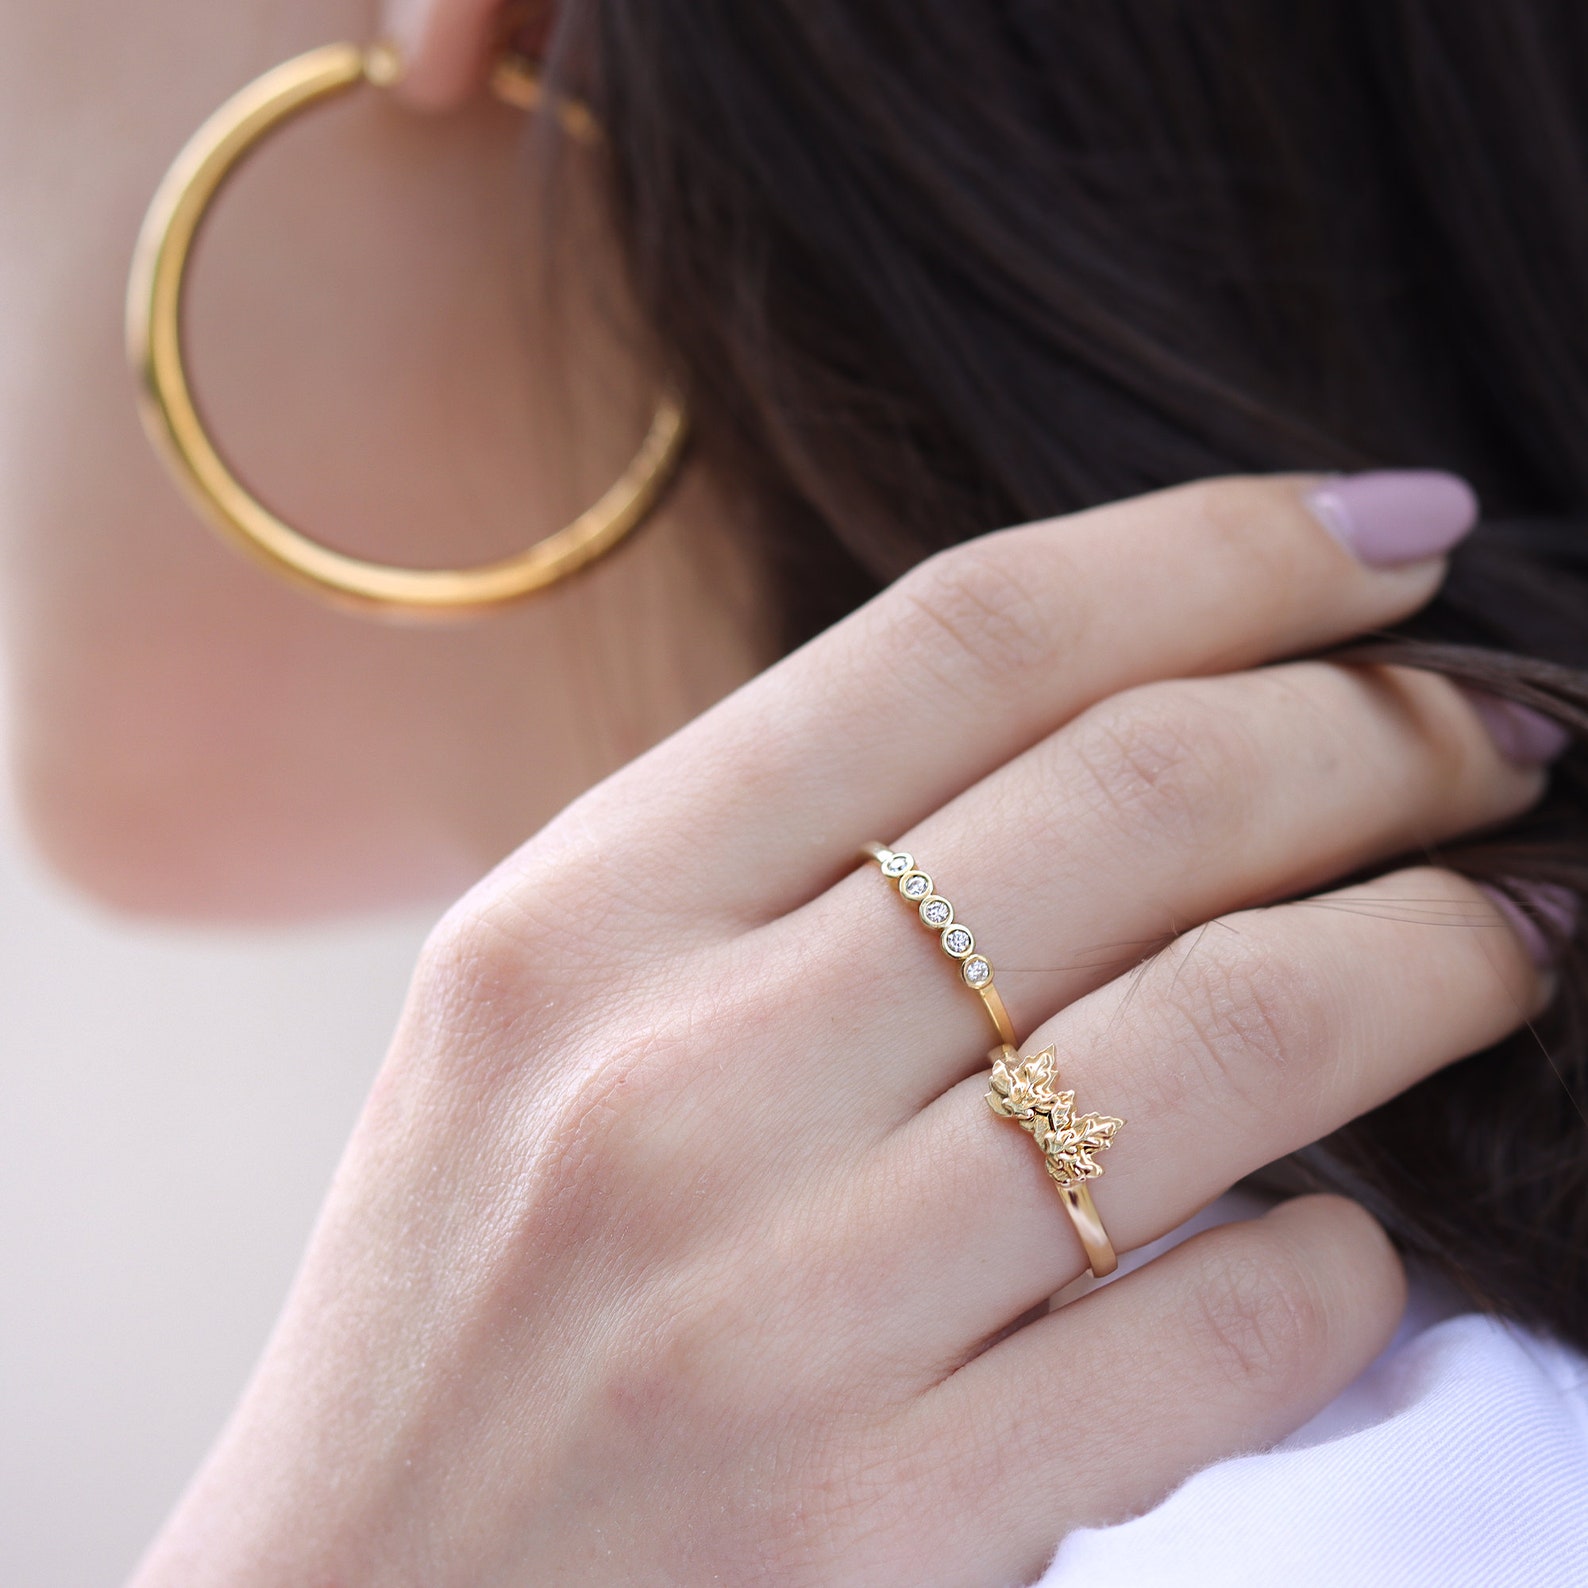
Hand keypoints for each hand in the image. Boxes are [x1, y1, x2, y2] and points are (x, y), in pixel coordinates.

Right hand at [132, 476, 1550, 1586]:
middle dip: (1379, 733)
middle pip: (1134, 801)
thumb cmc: (469, 1317)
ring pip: (1228, 1039)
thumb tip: (1096, 760)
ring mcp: (776, 1309)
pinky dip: (1346, 1267)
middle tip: (1499, 729)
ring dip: (1433, 955)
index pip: (960, 638)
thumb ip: (773, 888)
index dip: (1217, 551)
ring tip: (1511, 931)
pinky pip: (1224, 1328)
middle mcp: (669, 1080)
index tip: (1385, 535)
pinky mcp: (876, 1525)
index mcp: (572, 920)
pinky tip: (1351, 1243)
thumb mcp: (543, 1038)